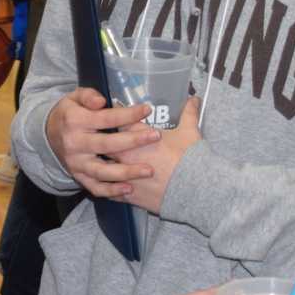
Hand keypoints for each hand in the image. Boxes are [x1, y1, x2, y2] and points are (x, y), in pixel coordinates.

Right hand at [43, 88, 160, 198]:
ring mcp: (76, 163)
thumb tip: (101, 101)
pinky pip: (95, 188)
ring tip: (149, 170)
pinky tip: (129, 189)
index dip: (127, 114)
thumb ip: (88, 95)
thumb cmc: (70, 114)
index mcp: (75, 121)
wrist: (48, 135)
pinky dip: (112, 191)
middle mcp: (75, 144)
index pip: (105, 118)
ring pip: (102, 171)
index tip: (147, 110)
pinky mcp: (78, 176)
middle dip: (133, 141)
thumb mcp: (74, 98)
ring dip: (127, 172)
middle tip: (156, 136)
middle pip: (107, 145)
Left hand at [111, 96, 203, 214]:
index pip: (118, 121)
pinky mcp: (128, 195)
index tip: (112, 114)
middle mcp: (126, 155)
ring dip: (101, 165)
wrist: (195, 188)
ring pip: (102, 169)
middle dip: (103, 142)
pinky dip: (108, 187)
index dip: (115, 116)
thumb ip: (188, 113)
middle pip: (104, 144)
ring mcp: (125, 176)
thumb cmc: (191, 158)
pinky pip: (109, 191)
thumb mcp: (190, 132)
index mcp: (138, 136)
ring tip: (99, 163)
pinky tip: (107, 184)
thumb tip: (194, 99)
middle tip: (100, 140)